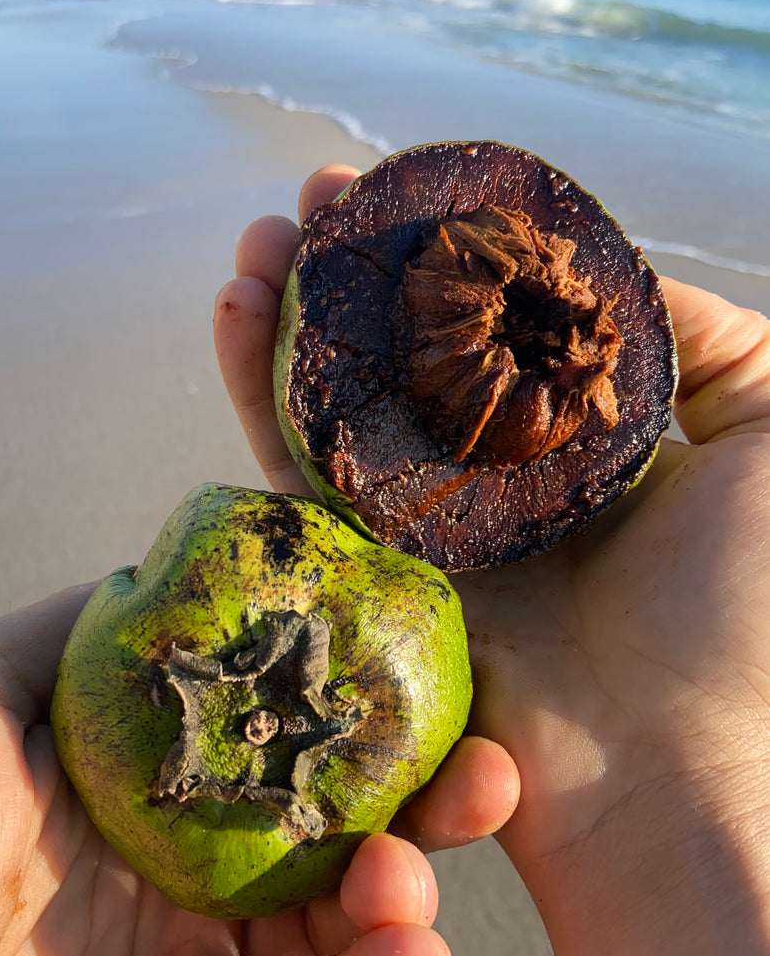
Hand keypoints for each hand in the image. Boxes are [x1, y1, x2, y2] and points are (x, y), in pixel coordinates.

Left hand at [0, 582, 516, 955]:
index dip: (349, 693)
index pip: (269, 721)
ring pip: (331, 932)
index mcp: (124, 769)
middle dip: (416, 797)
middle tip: (484, 771)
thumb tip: (179, 576)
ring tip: (414, 878)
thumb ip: (86, 627)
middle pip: (321, 823)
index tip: (421, 663)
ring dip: (403, 898)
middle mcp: (162, 862)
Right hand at [215, 163, 769, 955]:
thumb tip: (603, 269)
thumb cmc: (745, 608)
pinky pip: (298, 473)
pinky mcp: (367, 576)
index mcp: (576, 432)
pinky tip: (236, 313)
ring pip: (336, 398)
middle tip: (312, 198)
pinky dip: (259, 393)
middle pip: (402, 349)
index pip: (492, 316)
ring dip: (289, 311)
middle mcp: (492, 470)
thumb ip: (699, 334)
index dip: (446, 247)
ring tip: (260, 238)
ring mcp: (425, 523)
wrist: (673, 766)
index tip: (407, 189)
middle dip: (352, 267)